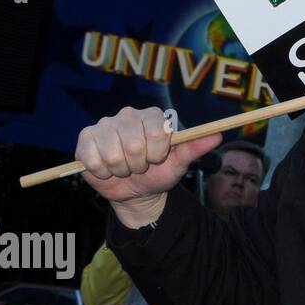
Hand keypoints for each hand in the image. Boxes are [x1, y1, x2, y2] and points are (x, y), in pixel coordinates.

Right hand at [75, 107, 220, 227]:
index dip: (158, 153)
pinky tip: (107, 169)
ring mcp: (104, 125)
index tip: (157, 159)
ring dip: (121, 170)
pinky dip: (103, 172)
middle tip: (140, 166)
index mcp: (152, 115)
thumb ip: (196, 148)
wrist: (135, 190)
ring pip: (113, 154)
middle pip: (133, 144)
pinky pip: (93, 160)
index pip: (157, 132)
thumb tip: (218, 135)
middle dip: (139, 164)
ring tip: (125, 167)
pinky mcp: (85, 139)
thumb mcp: (180, 163)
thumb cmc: (159, 172)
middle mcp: (127, 115)